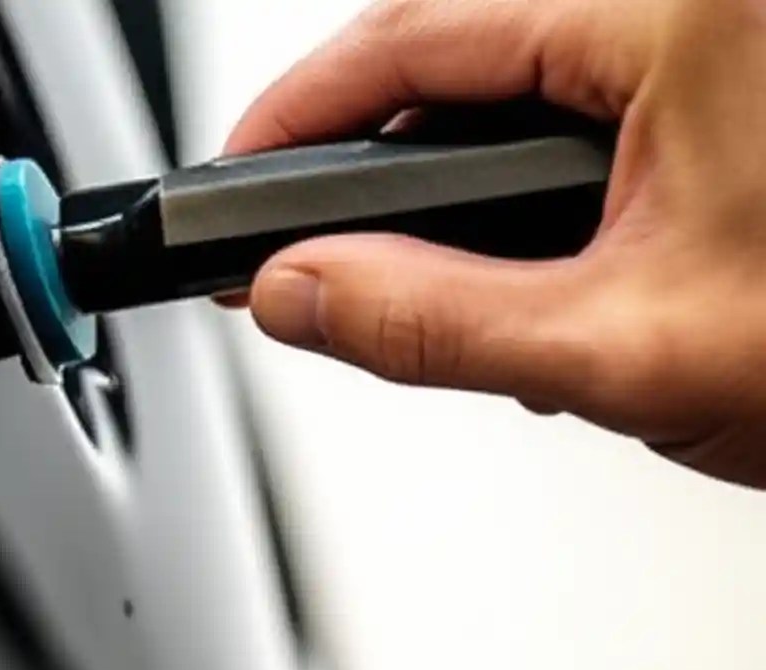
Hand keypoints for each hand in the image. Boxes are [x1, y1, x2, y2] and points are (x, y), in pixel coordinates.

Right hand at [228, 0, 765, 487]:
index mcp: (680, 12)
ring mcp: (707, 33)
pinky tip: (537, 253)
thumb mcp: (627, 349)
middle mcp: (696, 1)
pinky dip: (530, 171)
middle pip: (458, 46)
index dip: (301, 111)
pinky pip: (583, 89)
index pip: (417, 34)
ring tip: (440, 274)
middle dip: (374, 154)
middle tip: (317, 246)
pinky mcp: (720, 71)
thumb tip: (300, 291)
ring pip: (518, 73)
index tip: (237, 174)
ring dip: (454, 172)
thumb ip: (434, 323)